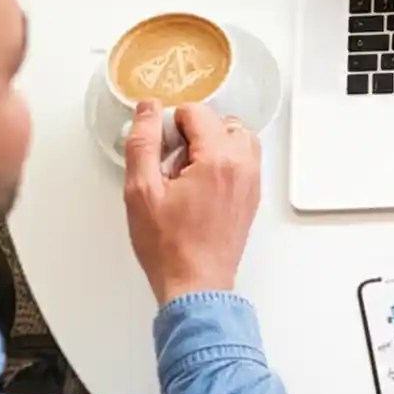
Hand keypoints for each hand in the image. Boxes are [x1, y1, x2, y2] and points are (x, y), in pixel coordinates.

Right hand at [123, 101, 261, 305]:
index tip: (161, 149)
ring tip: (187, 172)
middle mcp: (243, 167)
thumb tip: (149, 109)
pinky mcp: (251, 197)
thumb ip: (144, 142)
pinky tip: (199, 186)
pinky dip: (224, 162)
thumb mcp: (141, 189)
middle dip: (196, 133)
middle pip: (223, 122)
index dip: (171, 125)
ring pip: (238, 140)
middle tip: (172, 161)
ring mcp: (252, 183)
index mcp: (219, 159)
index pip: (198, 113)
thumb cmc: (170, 246)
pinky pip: (243, 162)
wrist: (196, 284)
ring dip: (213, 145)